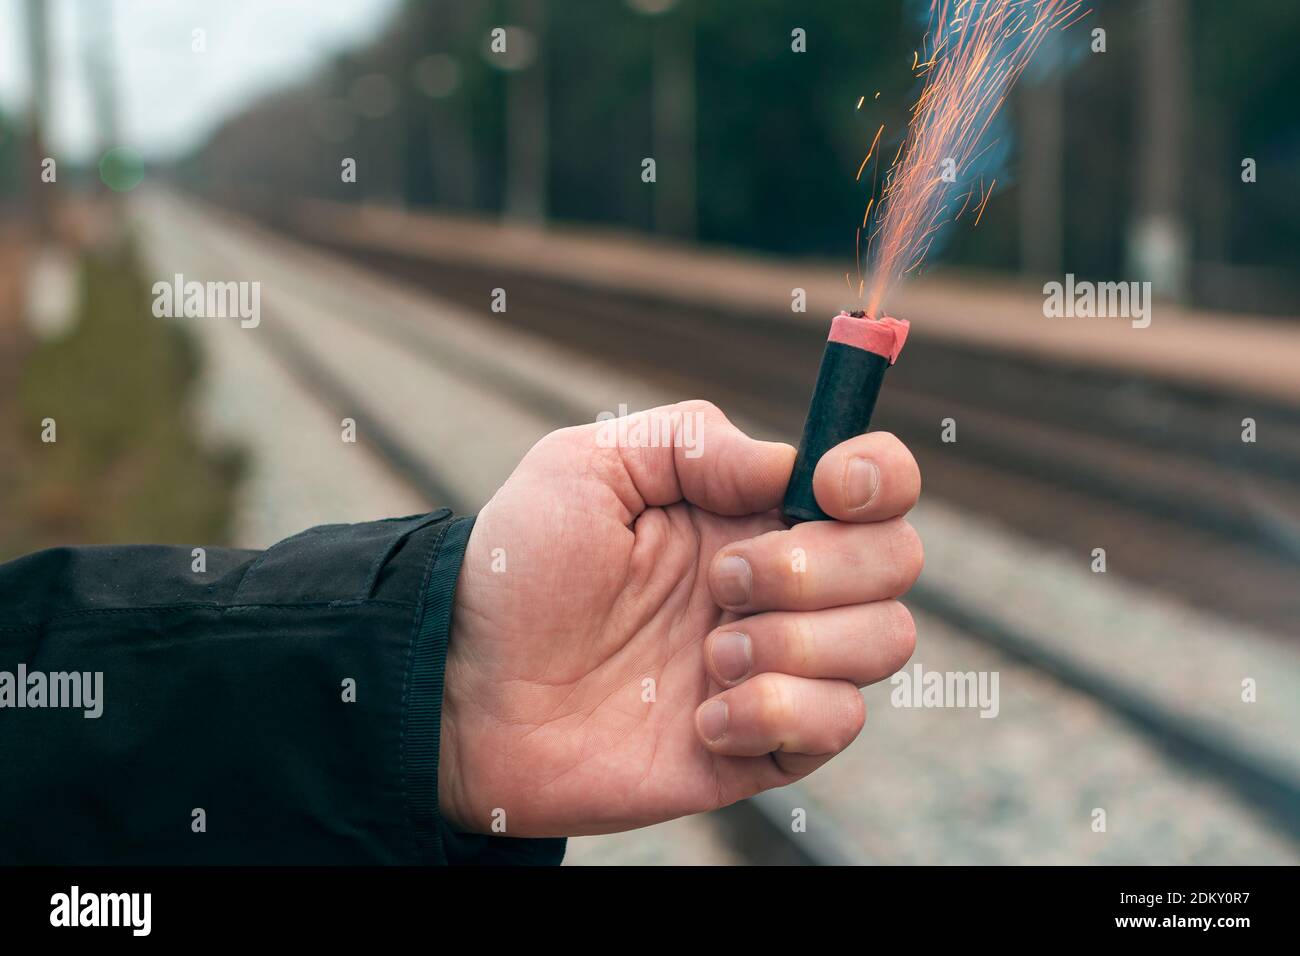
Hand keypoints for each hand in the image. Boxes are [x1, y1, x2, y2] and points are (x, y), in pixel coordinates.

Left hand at [440, 401, 921, 835]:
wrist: (465, 688)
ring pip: (885, 643)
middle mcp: (779, 583)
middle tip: (720, 581)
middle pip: (897, 561)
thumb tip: (791, 465)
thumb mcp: (587, 465)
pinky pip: (834, 728)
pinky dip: (777, 715)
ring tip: (704, 655)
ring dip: (797, 644)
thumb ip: (691, 440)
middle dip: (820, 568)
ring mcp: (776, 664)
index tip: (825, 489)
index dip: (879, 478)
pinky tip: (701, 719)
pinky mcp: (760, 744)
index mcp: (749, 510)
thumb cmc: (518, 569)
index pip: (874, 484)